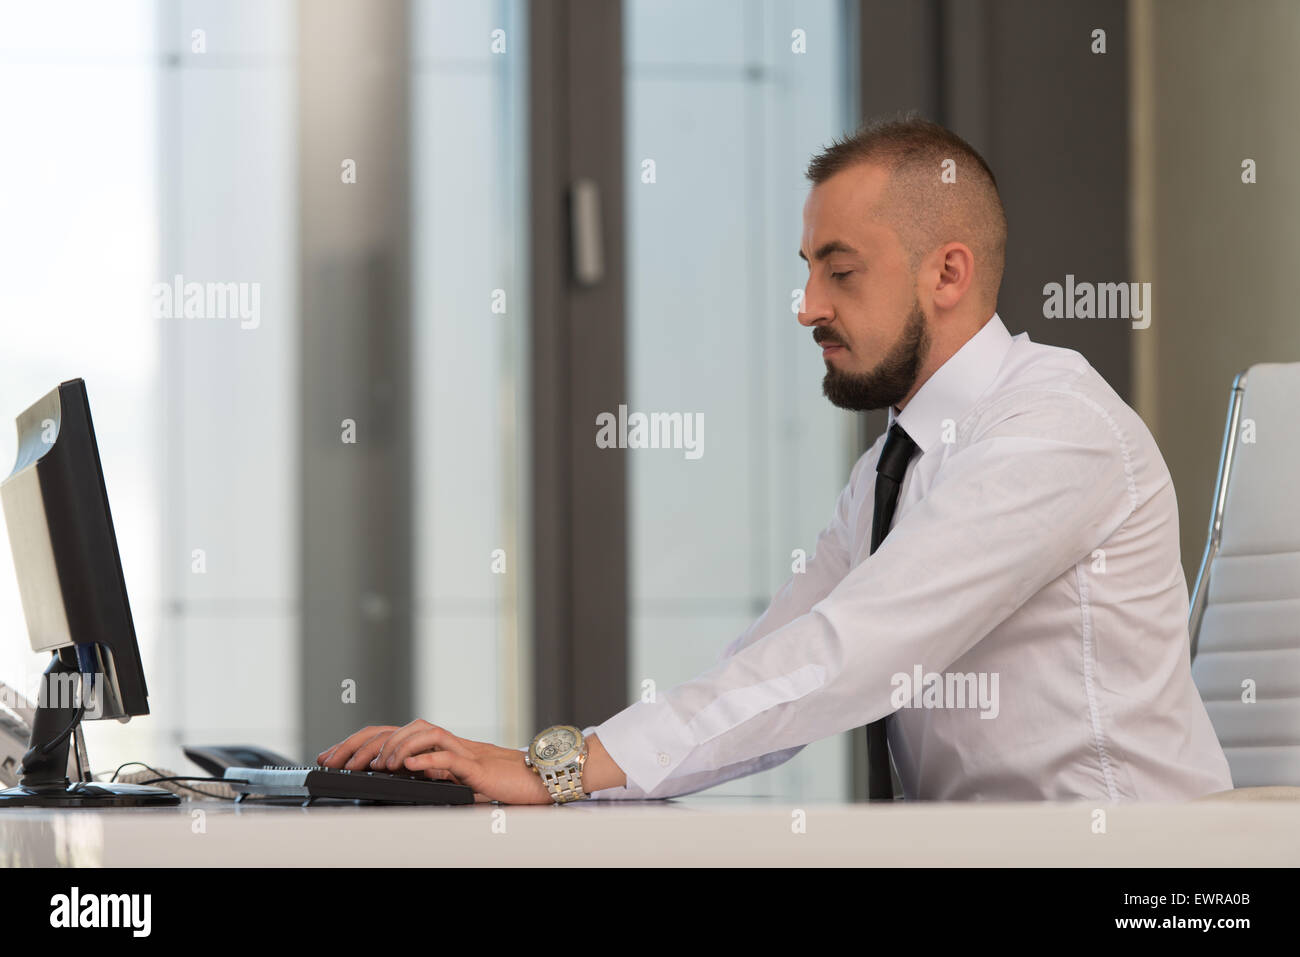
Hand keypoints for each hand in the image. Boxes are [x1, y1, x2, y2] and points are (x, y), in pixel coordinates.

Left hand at [317, 720, 552, 804]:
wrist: (533, 780)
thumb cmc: (496, 781)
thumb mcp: (452, 780)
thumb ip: (429, 774)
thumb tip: (400, 777)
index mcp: (432, 745)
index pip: (387, 735)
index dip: (356, 743)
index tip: (329, 756)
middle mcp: (442, 742)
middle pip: (396, 729)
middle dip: (361, 745)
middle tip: (337, 760)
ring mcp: (459, 749)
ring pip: (421, 734)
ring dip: (394, 748)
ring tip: (377, 764)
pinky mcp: (476, 764)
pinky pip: (448, 755)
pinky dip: (427, 758)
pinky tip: (409, 765)